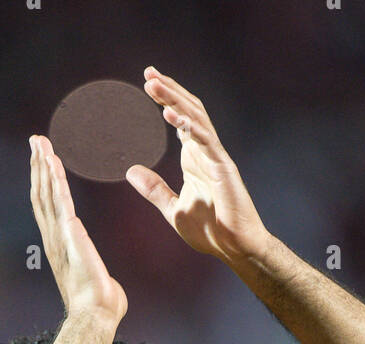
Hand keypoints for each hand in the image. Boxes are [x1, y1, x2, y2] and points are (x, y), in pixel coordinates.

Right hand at [29, 134, 127, 323]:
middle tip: (35, 140)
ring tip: (40, 143)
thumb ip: (94, 274)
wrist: (96, 315)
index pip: (48, 207)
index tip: (42, 161)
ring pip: (47, 193)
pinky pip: (61, 201)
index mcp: (59, 246)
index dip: (43, 183)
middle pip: (41, 194)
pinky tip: (52, 161)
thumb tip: (103, 282)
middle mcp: (54, 238)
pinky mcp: (71, 235)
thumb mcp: (94, 280)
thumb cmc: (100, 305)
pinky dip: (55, 180)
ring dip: (43, 166)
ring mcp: (59, 236)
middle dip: (38, 166)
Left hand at [125, 66, 269, 263]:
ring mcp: (215, 157)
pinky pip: (205, 141)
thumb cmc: (210, 232)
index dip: (165, 99)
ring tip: (155, 85)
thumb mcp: (173, 209)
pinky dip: (189, 126)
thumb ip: (154, 189)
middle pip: (187, 111)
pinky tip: (172, 115)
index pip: (179, 119)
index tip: (148, 82)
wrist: (234, 248)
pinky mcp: (223, 168)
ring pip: (196, 119)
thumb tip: (130, 171)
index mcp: (194, 158)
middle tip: (148, 74)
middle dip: (168, 91)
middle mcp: (205, 152)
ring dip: (175, 100)